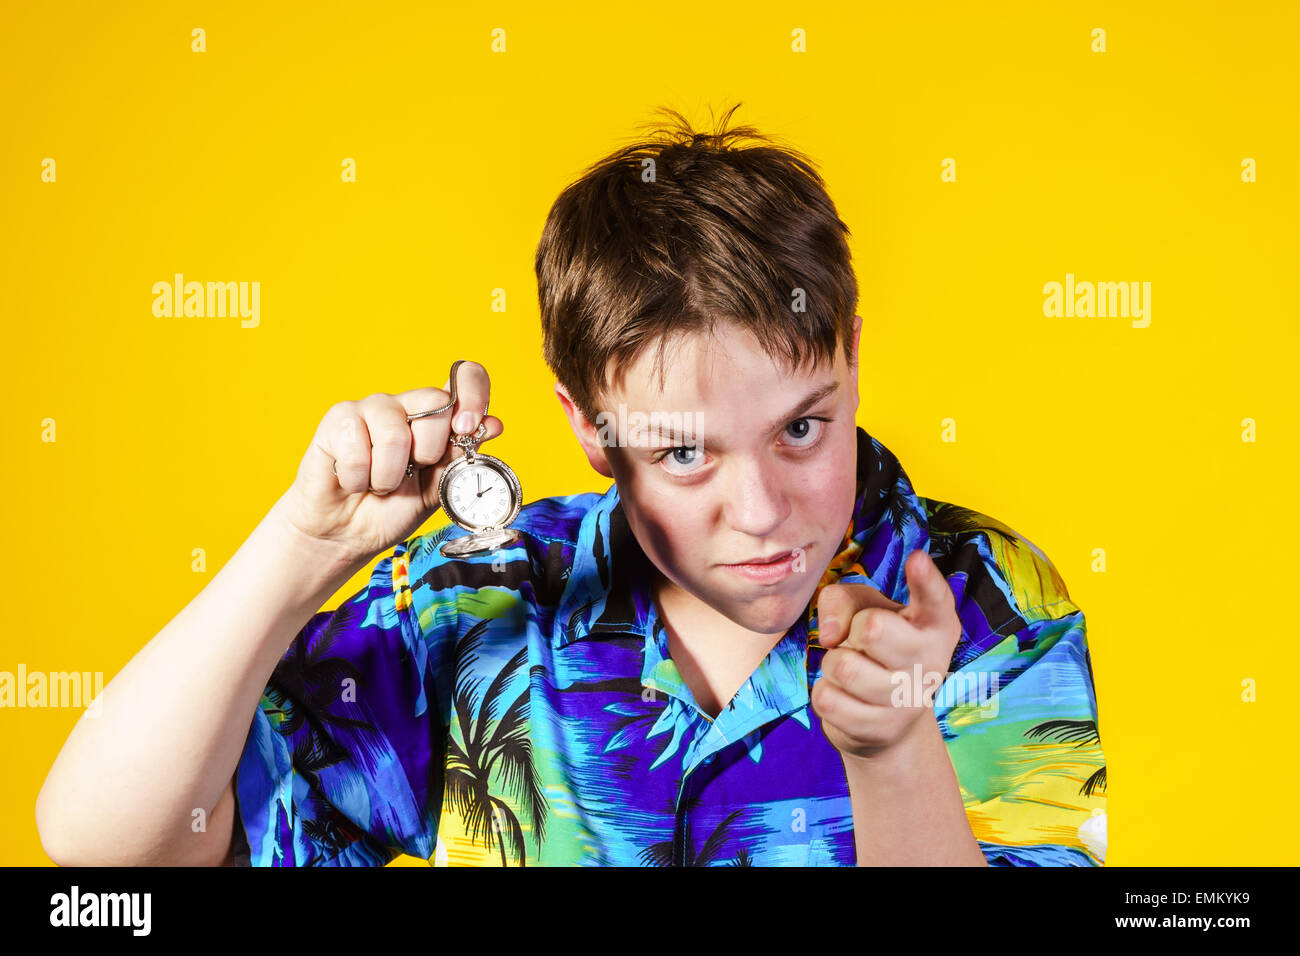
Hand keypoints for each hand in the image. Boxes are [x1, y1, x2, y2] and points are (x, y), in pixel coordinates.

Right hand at [272, 360, 503, 563]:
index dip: (474, 394)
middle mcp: (409, 404)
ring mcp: (373, 407)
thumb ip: (462, 456)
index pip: (467, 376)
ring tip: (379, 483)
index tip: (466, 429)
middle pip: (436, 403)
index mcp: (440, 416)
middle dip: (428, 453)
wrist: (349, 532)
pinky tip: (353, 480)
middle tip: (410, 474)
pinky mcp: (340, 417)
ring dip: (389, 476)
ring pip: (396, 434)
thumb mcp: (439, 488)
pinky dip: (359, 478)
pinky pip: (358, 448)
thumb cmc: (394, 507)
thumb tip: (494, 424)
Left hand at [812, 549, 962, 761]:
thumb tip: (830, 636)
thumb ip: (842, 600)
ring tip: (851, 670)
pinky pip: (826, 699)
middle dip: (852, 631)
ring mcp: (908, 700)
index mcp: (934, 625)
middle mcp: (931, 661)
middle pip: (872, 627)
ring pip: (842, 666)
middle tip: (861, 643)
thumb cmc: (875, 649)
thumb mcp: (862, 610)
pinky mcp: (880, 729)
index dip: (925, 579)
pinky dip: (825, 694)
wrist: (886, 724)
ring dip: (833, 665)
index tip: (917, 558)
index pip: (936, 599)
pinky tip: (846, 698)